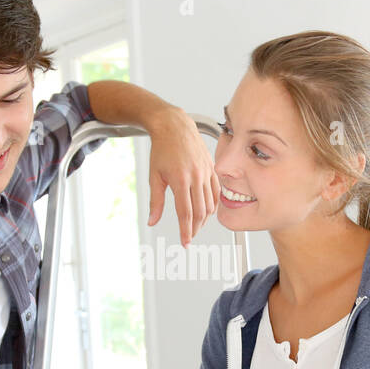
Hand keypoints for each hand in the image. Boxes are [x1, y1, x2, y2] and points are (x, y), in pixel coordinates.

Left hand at [146, 108, 219, 246]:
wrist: (174, 126)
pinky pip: (216, 192)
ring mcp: (206, 172)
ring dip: (204, 219)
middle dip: (195, 228)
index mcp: (180, 179)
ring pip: (210, 203)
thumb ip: (155, 201)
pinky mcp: (212, 168)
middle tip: (189, 237)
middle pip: (200, 211)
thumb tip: (153, 221)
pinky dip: (213, 205)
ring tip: (196, 226)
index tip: (185, 241)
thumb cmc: (162, 149)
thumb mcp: (154, 176)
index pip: (185, 212)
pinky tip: (207, 210)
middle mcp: (196, 176)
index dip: (186, 230)